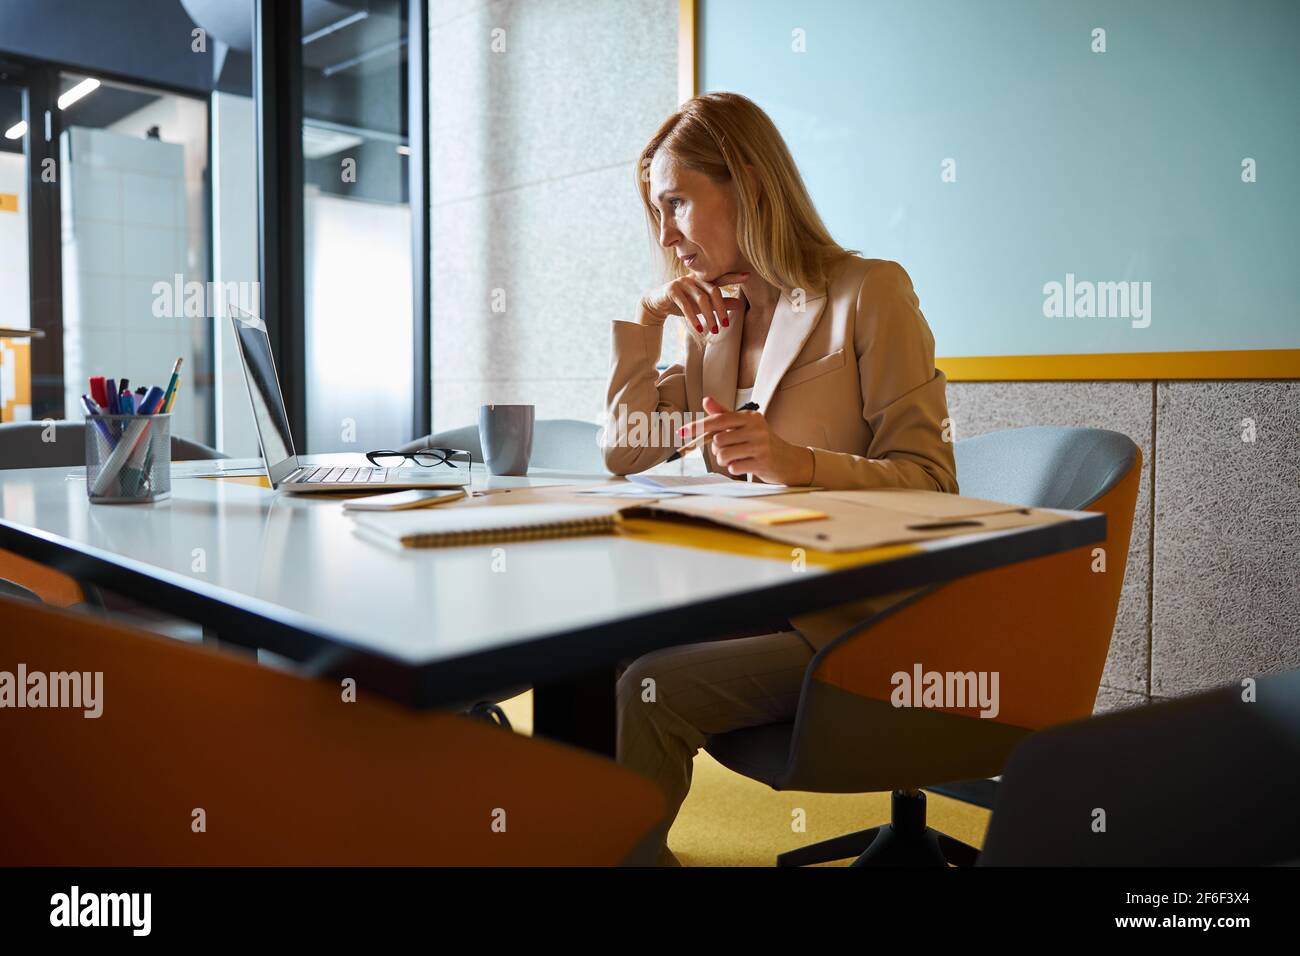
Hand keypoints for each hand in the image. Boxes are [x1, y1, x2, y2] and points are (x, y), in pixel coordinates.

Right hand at [641, 271, 749, 334]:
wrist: (656, 304)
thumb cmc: (681, 303)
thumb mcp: (701, 305)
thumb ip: (718, 303)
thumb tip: (739, 304)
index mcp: (702, 279)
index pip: (720, 278)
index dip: (733, 277)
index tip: (747, 276)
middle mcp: (693, 277)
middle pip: (713, 291)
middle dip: (721, 309)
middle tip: (726, 325)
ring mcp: (682, 282)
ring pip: (701, 299)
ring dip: (709, 316)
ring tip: (714, 330)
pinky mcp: (672, 290)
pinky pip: (686, 305)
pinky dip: (694, 318)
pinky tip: (699, 329)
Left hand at [678, 395, 814, 484]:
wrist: (788, 460)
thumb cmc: (762, 441)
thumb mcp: (745, 425)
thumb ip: (724, 414)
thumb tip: (706, 400)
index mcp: (750, 417)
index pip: (718, 420)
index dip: (698, 426)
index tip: (681, 432)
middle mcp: (756, 428)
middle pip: (718, 440)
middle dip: (718, 449)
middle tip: (729, 449)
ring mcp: (760, 445)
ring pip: (724, 455)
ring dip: (724, 460)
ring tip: (737, 458)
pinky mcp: (762, 462)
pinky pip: (734, 467)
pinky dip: (735, 468)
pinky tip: (745, 464)